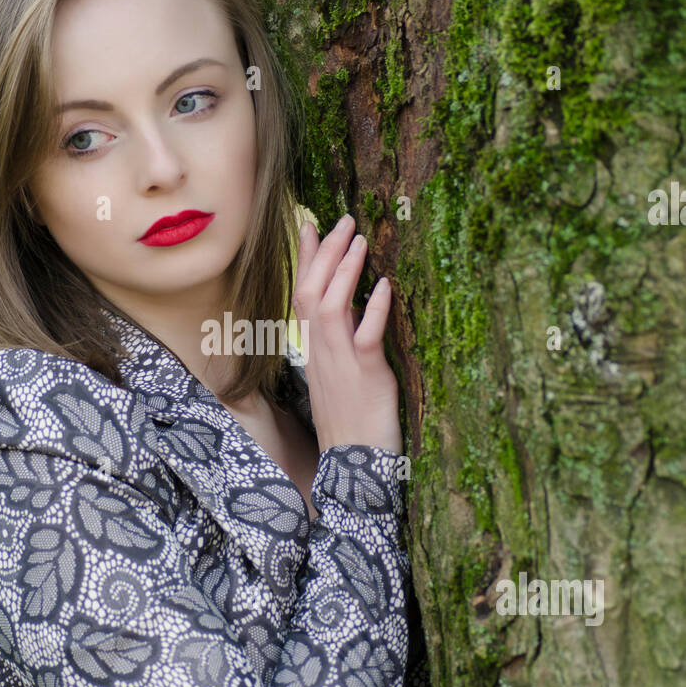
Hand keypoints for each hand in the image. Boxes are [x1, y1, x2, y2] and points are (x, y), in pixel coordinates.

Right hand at [293, 214, 402, 453]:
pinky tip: (384, 286)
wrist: (354, 467)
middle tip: (343, 220)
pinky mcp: (367, 377)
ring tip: (360, 240)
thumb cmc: (351, 423)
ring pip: (332, 308)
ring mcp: (342, 364)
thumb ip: (341, 342)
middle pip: (311, 292)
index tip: (311, 225)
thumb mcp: (339, 376)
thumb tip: (353, 308)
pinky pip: (366, 338)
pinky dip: (374, 309)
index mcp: (315, 350)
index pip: (302, 295)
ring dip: (345, 270)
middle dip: (326, 253)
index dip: (307, 259)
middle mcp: (322, 352)